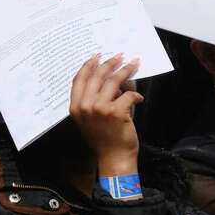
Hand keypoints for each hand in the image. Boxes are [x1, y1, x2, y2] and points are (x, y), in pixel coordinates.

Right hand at [69, 54, 142, 174]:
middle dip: (110, 63)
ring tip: (134, 65)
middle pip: (97, 76)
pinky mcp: (116, 112)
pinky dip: (136, 95)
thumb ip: (92, 99)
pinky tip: (139, 98)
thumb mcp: (88, 119)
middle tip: (120, 56)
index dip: (89, 65)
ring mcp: (100, 108)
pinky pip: (128, 94)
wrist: (113, 158)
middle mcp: (85, 106)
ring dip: (126, 71)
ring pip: (114, 81)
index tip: (97, 56)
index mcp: (75, 106)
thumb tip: (111, 77)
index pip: (80, 79)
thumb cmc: (102, 139)